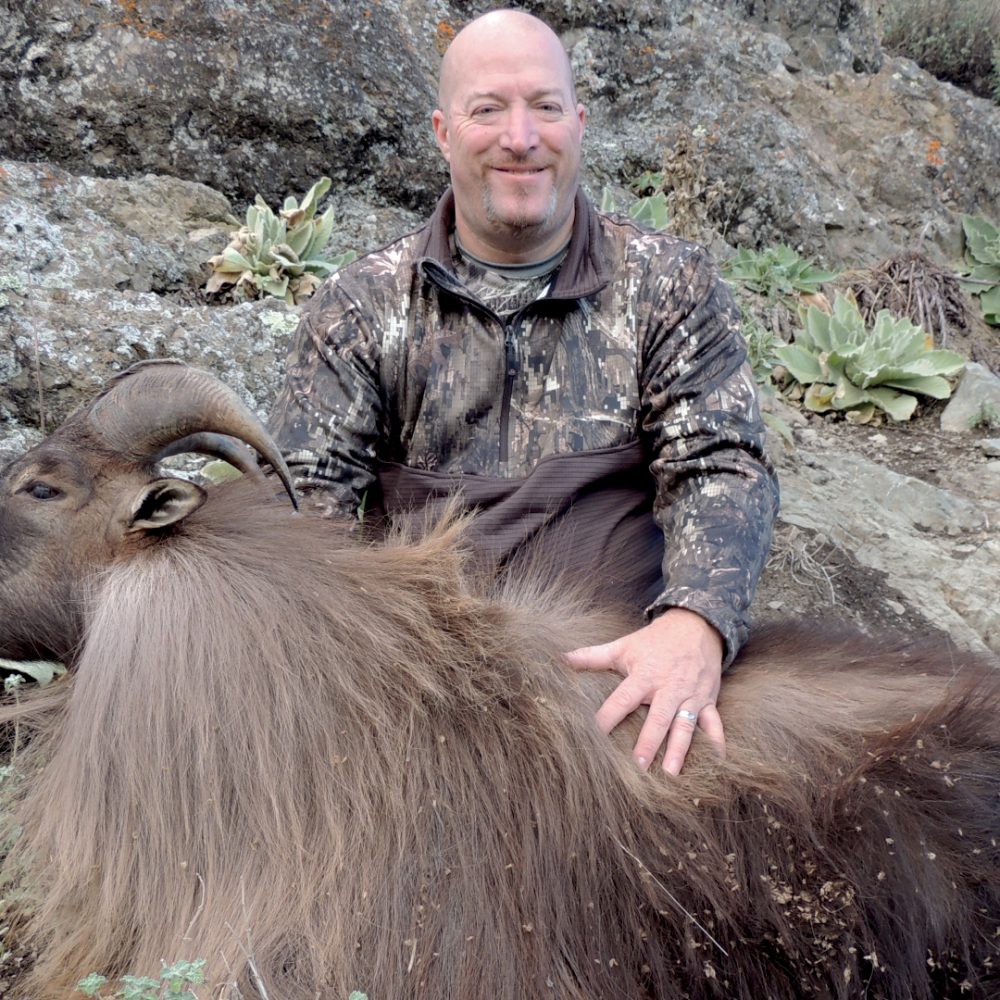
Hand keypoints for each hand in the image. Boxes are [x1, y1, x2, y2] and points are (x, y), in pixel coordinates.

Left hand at [564, 607, 724, 774]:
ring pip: (686, 725)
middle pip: (658, 717)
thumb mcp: (623, 646)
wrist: (696, 625)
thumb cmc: (654, 640)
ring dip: (680, 749)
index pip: (622, 699)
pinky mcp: (709, 700)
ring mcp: (691, 695)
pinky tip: (717, 763)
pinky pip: (715, 723)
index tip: (593, 736)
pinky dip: (717, 743)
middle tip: (638, 766)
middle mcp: (668, 687)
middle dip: (649, 741)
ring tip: (672, 773)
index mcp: (644, 675)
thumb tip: (559, 657)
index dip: (607, 717)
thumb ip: (591, 656)